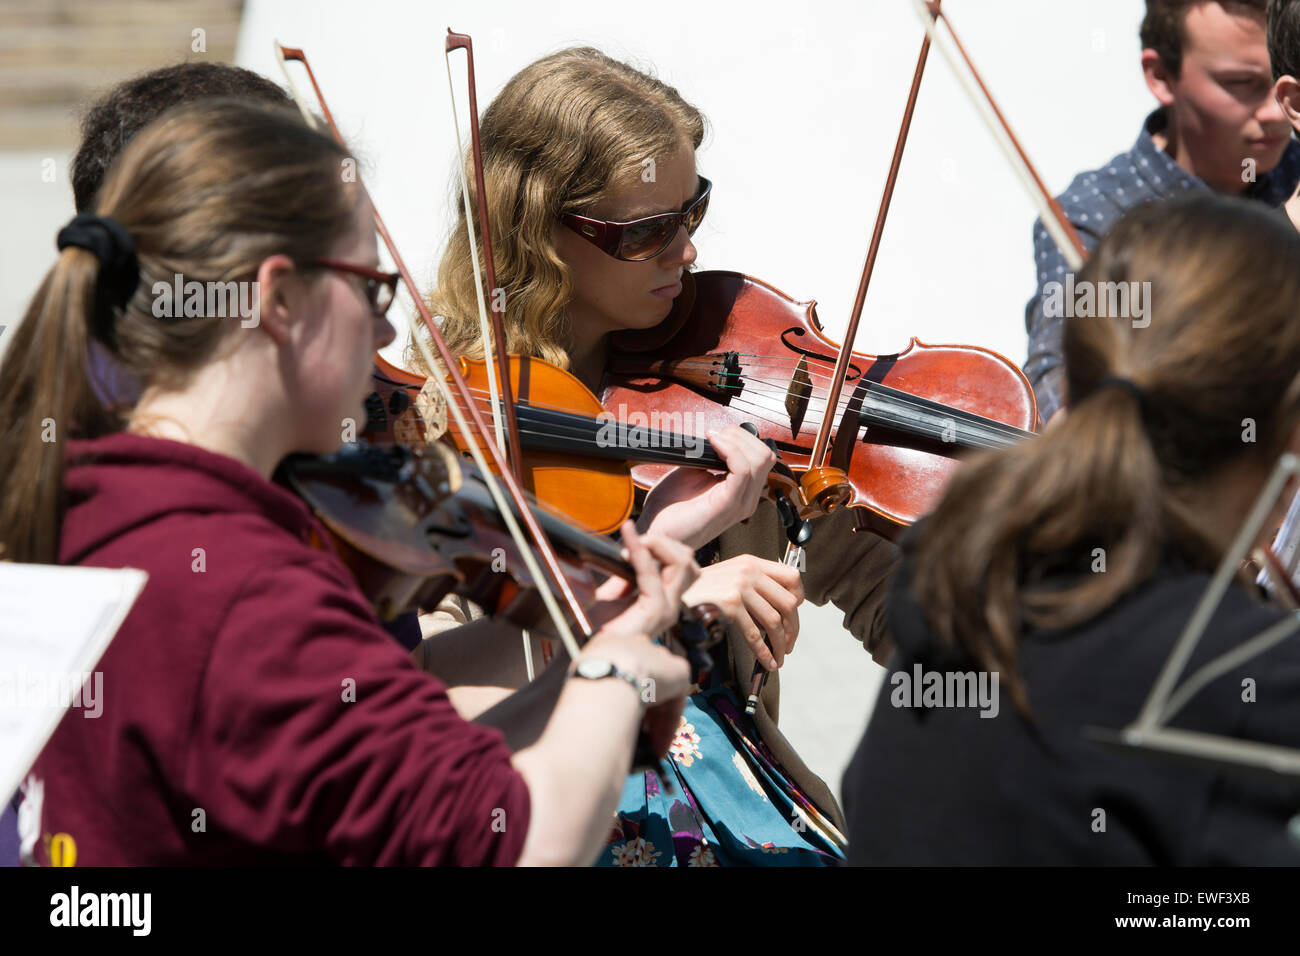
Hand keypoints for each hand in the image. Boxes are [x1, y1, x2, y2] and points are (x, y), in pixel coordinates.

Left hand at [588, 522, 698, 640]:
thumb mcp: (611, 597)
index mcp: (662, 602)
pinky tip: (627, 535)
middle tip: (637, 539)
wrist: (588, 655)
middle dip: (664, 541)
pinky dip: (638, 547)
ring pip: (682, 562)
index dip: (660, 545)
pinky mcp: (655, 610)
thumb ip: (623, 579)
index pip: (680, 565)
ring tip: (636, 540)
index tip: (629, 537)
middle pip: (688, 561)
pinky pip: (651, 570)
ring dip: (659, 543)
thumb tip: (626, 556)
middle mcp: (669, 605)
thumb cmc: (595, 632)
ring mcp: (666, 608)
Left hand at [636, 425, 776, 549]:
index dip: (743, 438)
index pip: (762, 457)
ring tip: (714, 440)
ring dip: (735, 441)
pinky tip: (712, 444)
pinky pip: (743, 470)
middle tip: (717, 436)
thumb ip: (710, 457)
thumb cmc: (670, 509)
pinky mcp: (728, 504)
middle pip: (766, 456)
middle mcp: (746, 499)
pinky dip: (729, 450)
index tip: (717, 434)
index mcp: (741, 492)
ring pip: (759, 460)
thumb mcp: (693, 473)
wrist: (656, 531)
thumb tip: (716, 437)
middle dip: (742, 437)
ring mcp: (740, 503)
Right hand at [681, 554, 802, 670]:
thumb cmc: (699, 589)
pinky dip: (764, 652)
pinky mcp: (729, 605)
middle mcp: (748, 572)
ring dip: (780, 644)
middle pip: (788, 603)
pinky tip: (767, 661)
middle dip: (792, 629)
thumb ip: (754, 585)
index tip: (794, 614)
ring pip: (774, 622)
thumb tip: (779, 613)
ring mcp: (739, 588)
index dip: (799, 598)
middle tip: (788, 644)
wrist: (671, 591)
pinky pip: (754, 634)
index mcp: (751, 562)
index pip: (791, 576)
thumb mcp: (729, 575)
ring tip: (779, 657)